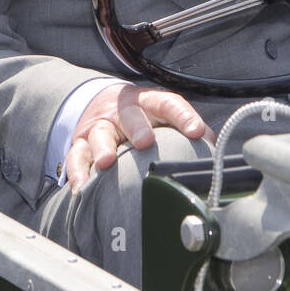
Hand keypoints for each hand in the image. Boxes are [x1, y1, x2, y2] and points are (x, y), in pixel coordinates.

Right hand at [65, 83, 214, 192]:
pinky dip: (78, 172)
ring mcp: (100, 127)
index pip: (170, 104)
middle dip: (137, 128)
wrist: (102, 104)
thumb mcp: (163, 115)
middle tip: (145, 142)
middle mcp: (123, 112)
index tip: (196, 132)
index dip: (183, 116)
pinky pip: (76, 157)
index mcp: (149, 103)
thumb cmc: (142, 116)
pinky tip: (82, 187)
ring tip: (106, 163)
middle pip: (130, 116)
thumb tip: (213, 152)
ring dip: (102, 148)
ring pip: (99, 134)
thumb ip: (187, 130)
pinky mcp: (80, 143)